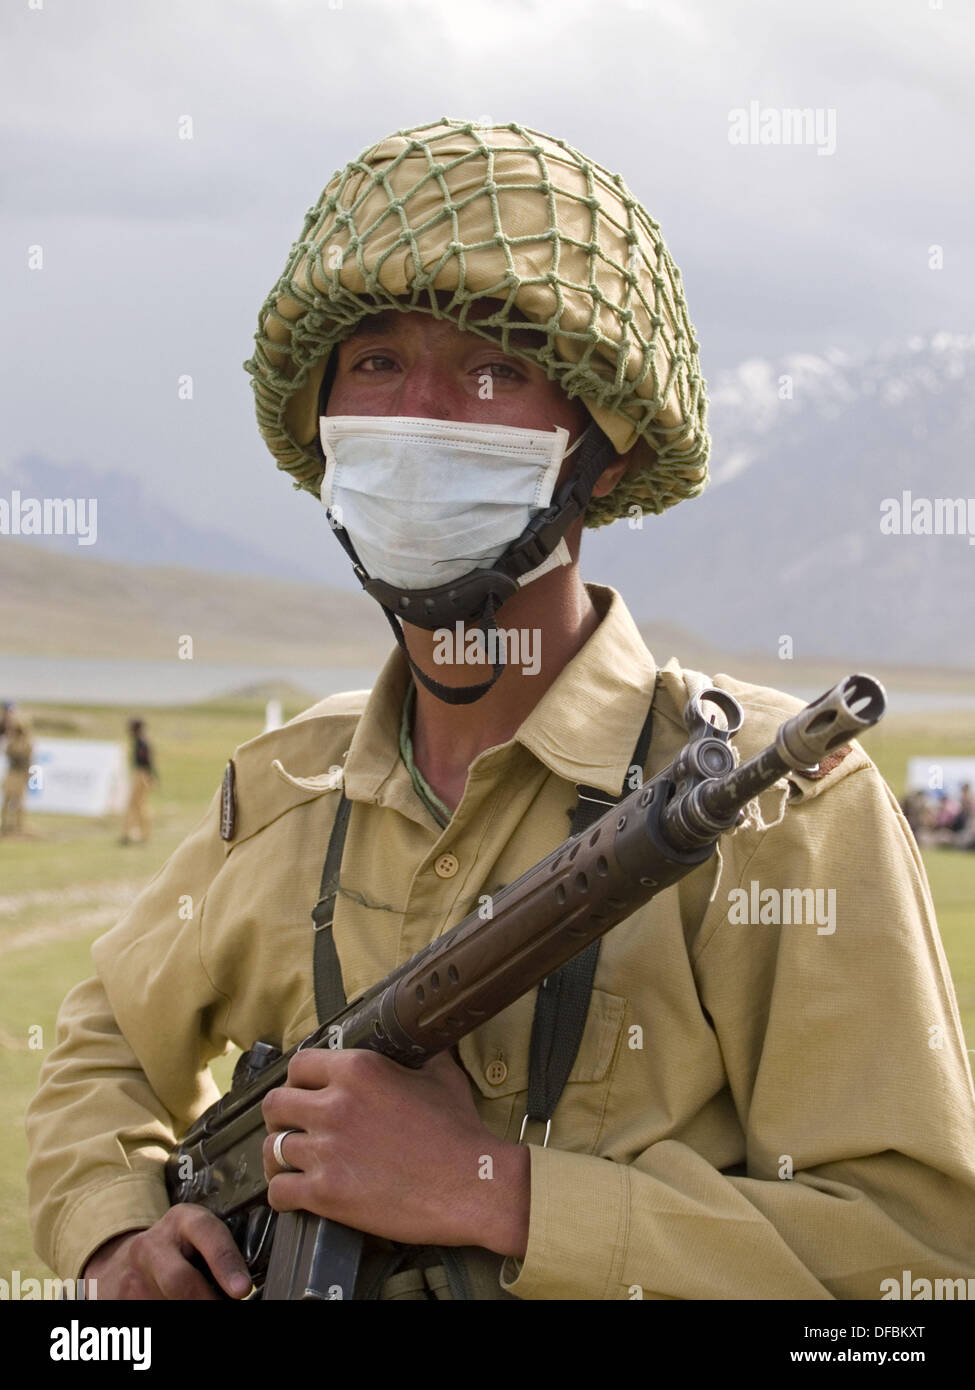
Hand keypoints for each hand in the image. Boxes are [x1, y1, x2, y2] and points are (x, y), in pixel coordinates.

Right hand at [82, 1205, 251, 1299]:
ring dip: (189, 1306)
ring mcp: (132, 1276)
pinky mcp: (119, 1300)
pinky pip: (153, 1312)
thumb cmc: (177, 1247)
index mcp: (182, 1220)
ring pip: (167, 1302)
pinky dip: (170, 1311)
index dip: (225, 1262)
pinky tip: (174, 1303)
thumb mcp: (196, 1235)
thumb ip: (218, 1250)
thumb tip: (244, 1286)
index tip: (242, 1289)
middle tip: (225, 1309)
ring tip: (201, 1299)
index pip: (207, 1234)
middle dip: (205, 1300)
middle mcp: (153, 1244)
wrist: (122, 1261)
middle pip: (179, 1280)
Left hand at [261, 1049, 530, 1257]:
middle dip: (281, 1118)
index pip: (299, 1065)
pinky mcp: (326, 1193)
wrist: (473, 1185)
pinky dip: (283, 1194)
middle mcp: (335, 1104)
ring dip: (279, 1158)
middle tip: (294, 1129)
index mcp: (358, 1069)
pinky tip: (297, 1195)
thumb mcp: (441, 1075)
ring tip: (293, 1164)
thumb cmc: (460, 1133)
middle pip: (274, 1105)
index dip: (299, 1080)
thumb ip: (418, 1054)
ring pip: (271, 1149)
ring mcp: (327, 1150)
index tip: (305, 1093)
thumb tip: (420, 1041)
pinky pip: (279, 1192)